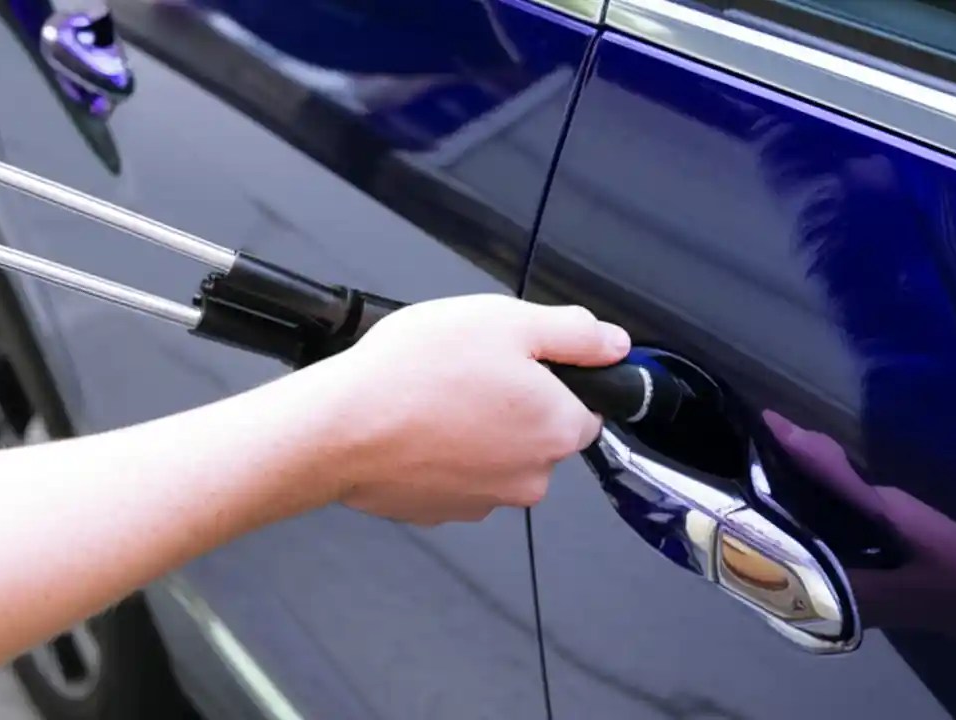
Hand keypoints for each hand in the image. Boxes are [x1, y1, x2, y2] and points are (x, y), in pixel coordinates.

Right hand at [319, 294, 629, 525]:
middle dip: (510, 406)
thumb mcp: (504, 320)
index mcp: (557, 427)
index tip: (514, 363)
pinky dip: (440, 456)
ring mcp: (484, 501)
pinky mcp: (441, 512)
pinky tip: (413, 428)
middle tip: (465, 373)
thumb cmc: (416, 372)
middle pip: (537, 435)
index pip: (584, 407)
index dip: (551, 379)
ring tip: (431, 398)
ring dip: (474, 432)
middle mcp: (531, 476)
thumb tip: (615, 344)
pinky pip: (455, 477)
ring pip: (495, 458)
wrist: (340, 428)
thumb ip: (572, 333)